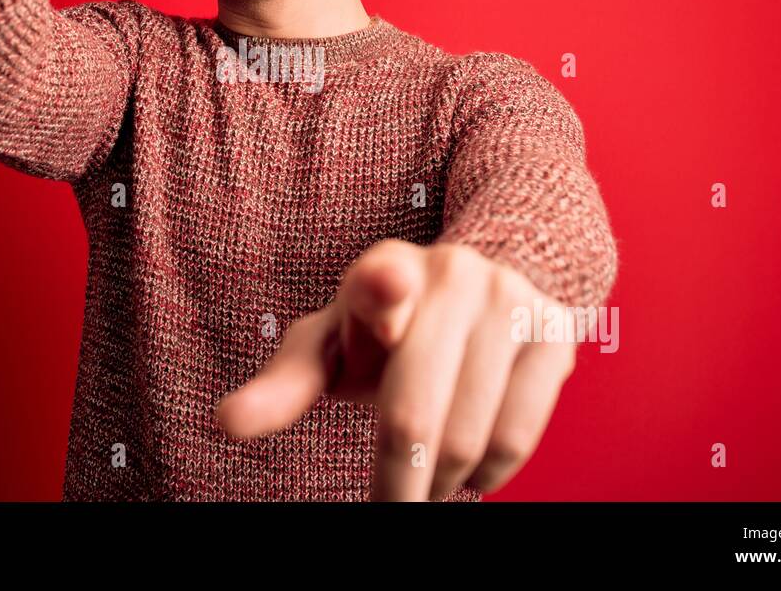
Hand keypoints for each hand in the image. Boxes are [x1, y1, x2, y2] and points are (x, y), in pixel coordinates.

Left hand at [217, 239, 576, 500]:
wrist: (481, 286)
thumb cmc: (384, 330)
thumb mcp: (331, 346)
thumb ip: (283, 384)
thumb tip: (226, 421)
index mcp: (384, 267)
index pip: (381, 283)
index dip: (384, 291)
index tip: (388, 294)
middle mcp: (452, 273)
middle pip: (414, 413)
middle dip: (395, 485)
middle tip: (387, 512)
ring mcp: (509, 301)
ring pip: (467, 438)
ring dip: (441, 483)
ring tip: (425, 481)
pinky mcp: (554, 335)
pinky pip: (515, 438)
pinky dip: (487, 473)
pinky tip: (469, 466)